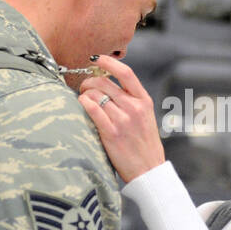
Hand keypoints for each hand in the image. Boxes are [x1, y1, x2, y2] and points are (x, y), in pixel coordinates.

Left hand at [76, 54, 164, 182]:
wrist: (148, 170)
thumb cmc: (143, 144)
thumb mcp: (145, 117)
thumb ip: (131, 100)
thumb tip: (108, 84)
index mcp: (144, 101)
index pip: (126, 73)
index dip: (108, 62)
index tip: (96, 59)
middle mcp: (134, 108)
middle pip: (104, 83)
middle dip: (89, 81)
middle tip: (84, 87)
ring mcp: (123, 120)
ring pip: (95, 95)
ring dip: (84, 94)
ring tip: (83, 100)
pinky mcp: (111, 133)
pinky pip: (92, 109)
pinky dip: (83, 103)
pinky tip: (82, 105)